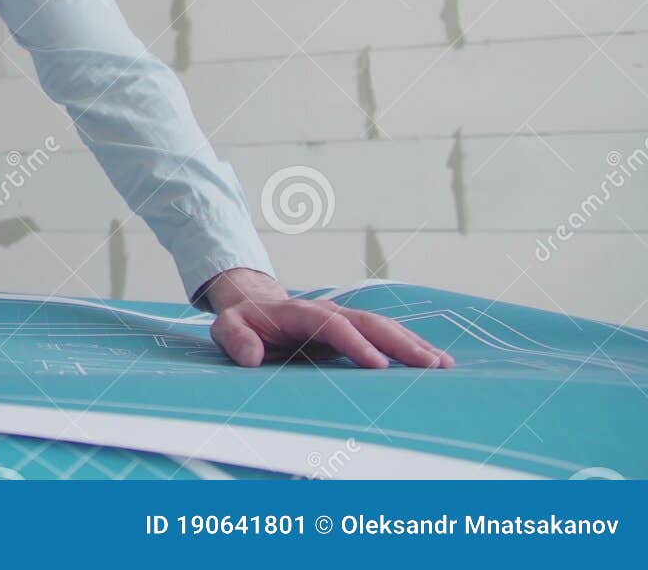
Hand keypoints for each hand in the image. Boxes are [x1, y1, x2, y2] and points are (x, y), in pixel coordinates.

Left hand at [202, 268, 453, 368]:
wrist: (252, 304)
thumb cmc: (241, 321)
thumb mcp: (227, 328)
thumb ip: (236, 339)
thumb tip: (250, 356)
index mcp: (299, 312)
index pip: (332, 326)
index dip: (355, 345)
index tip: (378, 365)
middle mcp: (327, 312)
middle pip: (369, 323)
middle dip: (400, 343)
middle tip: (430, 365)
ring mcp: (343, 319)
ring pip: (383, 327)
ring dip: (413, 344)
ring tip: (443, 366)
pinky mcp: (352, 331)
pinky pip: (384, 336)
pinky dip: (410, 346)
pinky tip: (434, 362)